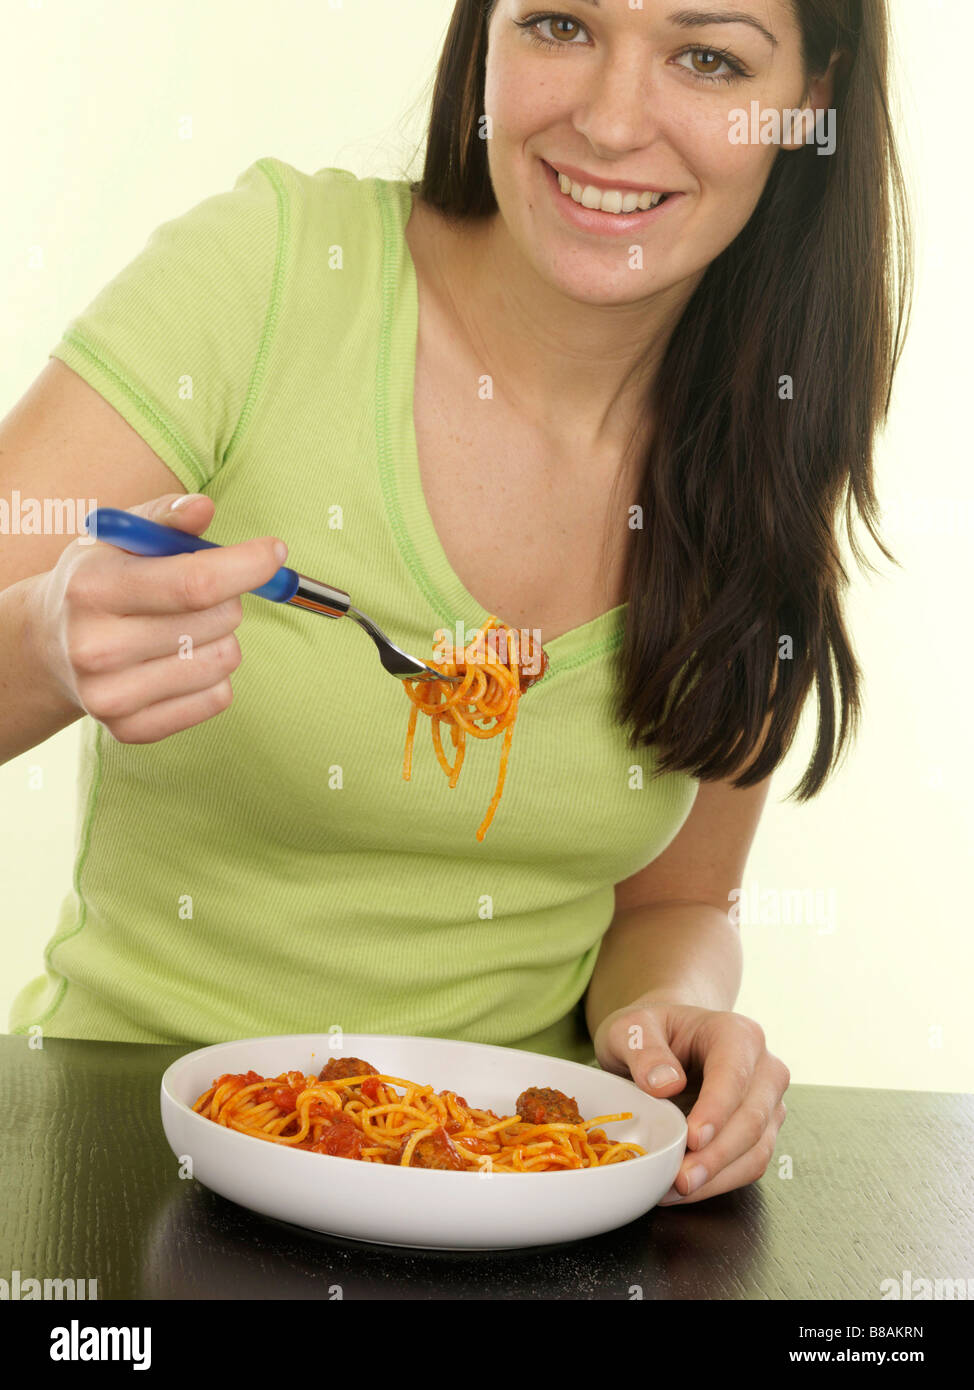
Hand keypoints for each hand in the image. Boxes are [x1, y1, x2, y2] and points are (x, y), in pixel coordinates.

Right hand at [35, 493, 285, 744]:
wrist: (50, 646)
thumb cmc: (98, 580)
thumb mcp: (118, 537)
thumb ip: (164, 518)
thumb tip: (202, 508)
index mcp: (92, 589)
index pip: (193, 584)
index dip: (247, 566)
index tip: (275, 552)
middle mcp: (95, 648)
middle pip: (218, 621)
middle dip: (228, 597)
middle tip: (199, 595)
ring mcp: (110, 697)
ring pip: (224, 661)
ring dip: (222, 638)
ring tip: (185, 629)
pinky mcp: (130, 730)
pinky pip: (217, 699)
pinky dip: (214, 677)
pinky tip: (179, 662)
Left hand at [592, 999, 789, 1204]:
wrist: (663, 1041)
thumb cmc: (649, 1033)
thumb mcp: (631, 1028)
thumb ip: (643, 1048)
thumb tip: (665, 1084)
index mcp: (737, 1034)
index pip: (734, 1074)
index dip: (717, 1109)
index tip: (692, 1138)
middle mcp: (764, 1067)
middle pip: (752, 1118)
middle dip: (716, 1155)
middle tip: (680, 1179)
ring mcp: (768, 1103)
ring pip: (756, 1149)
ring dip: (718, 1176)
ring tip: (676, 1189)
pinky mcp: (761, 1132)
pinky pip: (748, 1165)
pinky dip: (718, 1183)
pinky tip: (683, 1189)